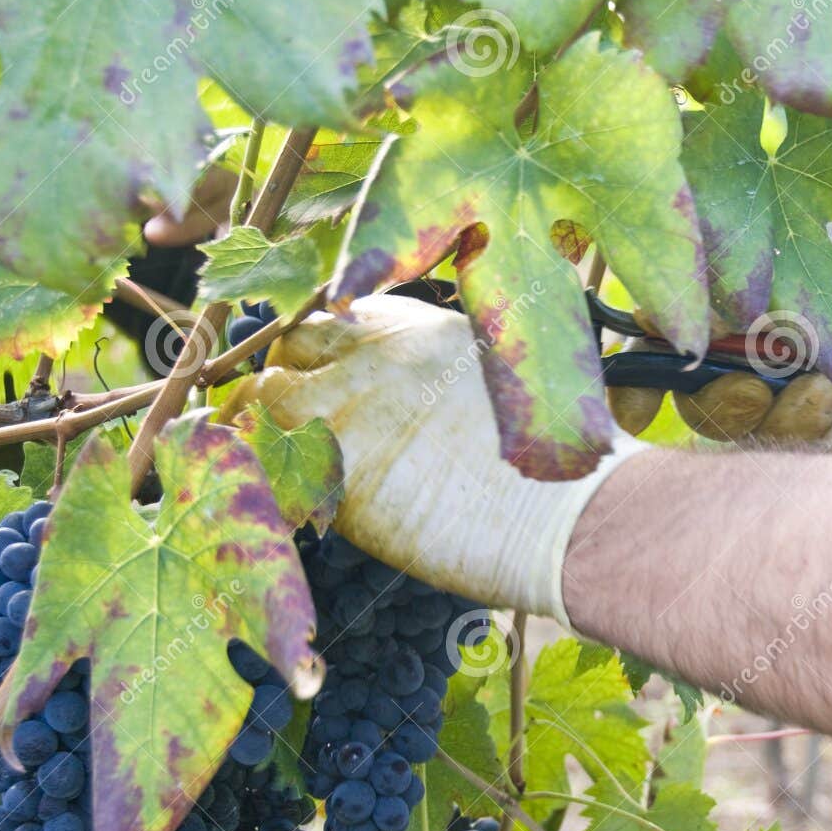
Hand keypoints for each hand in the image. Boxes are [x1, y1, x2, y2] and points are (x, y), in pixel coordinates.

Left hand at [225, 295, 645, 623]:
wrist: (569, 512)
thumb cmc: (558, 466)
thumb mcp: (504, 386)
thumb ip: (443, 383)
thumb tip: (416, 411)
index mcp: (424, 329)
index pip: (338, 318)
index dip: (318, 351)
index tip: (313, 377)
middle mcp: (379, 356)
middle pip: (291, 347)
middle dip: (281, 379)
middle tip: (279, 422)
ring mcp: (352, 408)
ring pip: (265, 400)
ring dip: (262, 429)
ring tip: (269, 463)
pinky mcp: (338, 472)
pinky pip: (270, 463)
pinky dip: (266, 477)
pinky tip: (283, 503)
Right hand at [646, 220, 831, 444]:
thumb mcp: (784, 279)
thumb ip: (709, 299)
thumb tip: (640, 319)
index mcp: (732, 310)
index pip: (658, 355)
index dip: (634, 391)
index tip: (628, 418)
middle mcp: (753, 358)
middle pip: (700, 410)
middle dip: (734, 400)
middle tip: (766, 377)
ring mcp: (792, 400)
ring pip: (756, 440)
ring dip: (797, 411)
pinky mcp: (831, 438)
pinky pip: (808, 457)